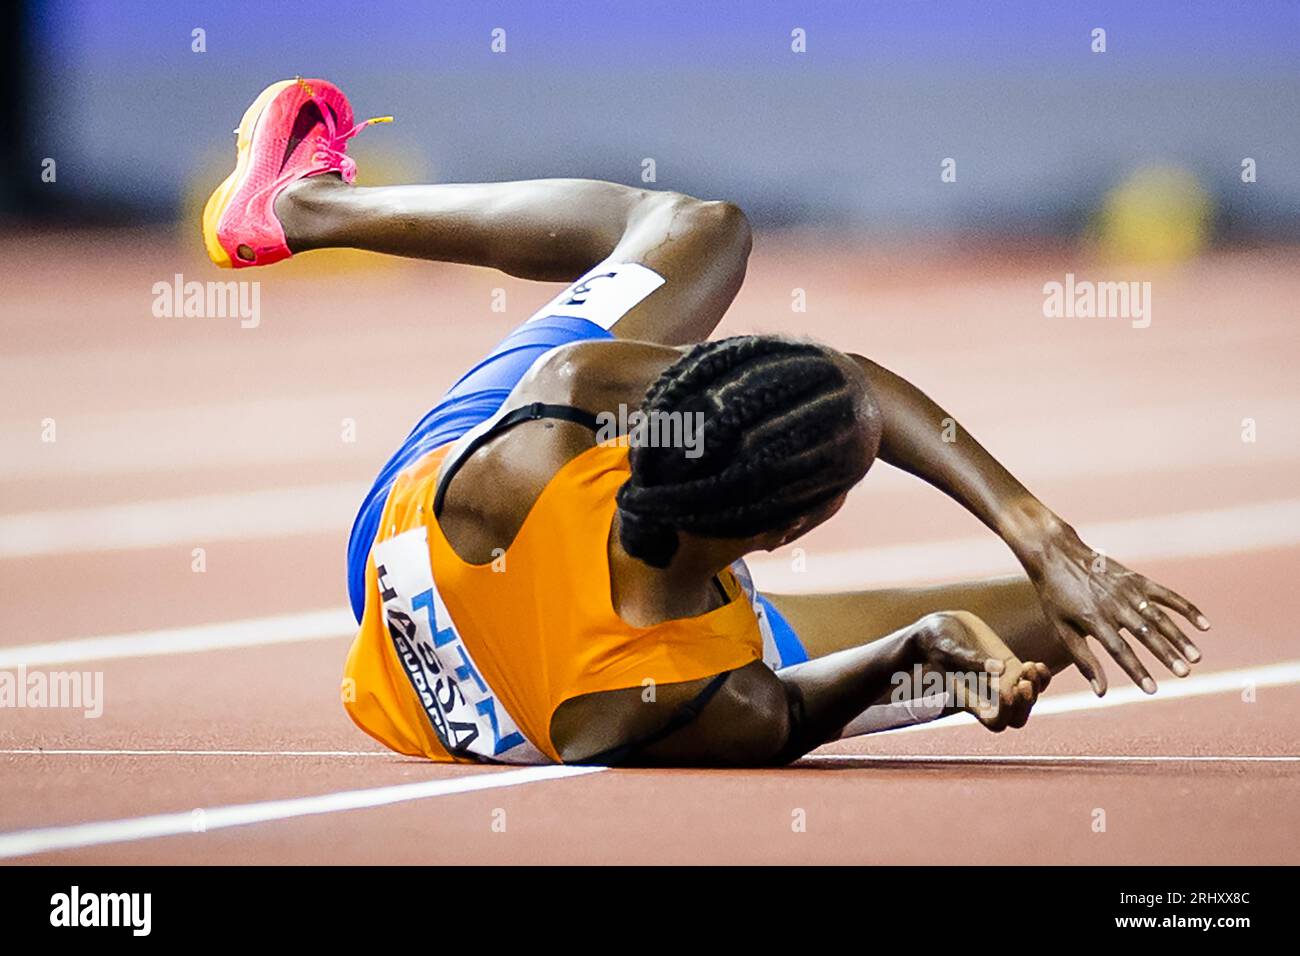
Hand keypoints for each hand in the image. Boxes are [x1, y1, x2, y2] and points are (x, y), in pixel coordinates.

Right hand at [913, 610, 1051, 731]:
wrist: (940, 627)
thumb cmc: (934, 639)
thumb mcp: (946, 647)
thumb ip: (968, 659)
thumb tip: (999, 669)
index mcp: (971, 698)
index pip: (995, 721)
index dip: (1006, 712)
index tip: (1006, 690)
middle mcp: (989, 695)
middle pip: (1017, 717)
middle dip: (1025, 703)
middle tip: (1023, 682)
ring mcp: (1003, 681)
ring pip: (1029, 699)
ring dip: (1036, 687)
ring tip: (1030, 666)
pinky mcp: (1012, 667)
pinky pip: (1035, 680)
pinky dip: (1042, 676)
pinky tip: (1036, 665)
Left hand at [1020, 522, 1210, 694]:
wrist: (1056, 554)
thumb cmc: (1056, 597)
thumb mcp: (1061, 629)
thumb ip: (1083, 659)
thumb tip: (1101, 692)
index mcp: (1093, 619)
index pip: (1120, 650)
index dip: (1137, 671)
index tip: (1153, 690)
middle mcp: (1114, 605)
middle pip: (1145, 634)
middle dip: (1166, 655)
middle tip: (1184, 674)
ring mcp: (1128, 590)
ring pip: (1159, 616)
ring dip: (1179, 637)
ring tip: (1196, 657)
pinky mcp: (1136, 579)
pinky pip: (1166, 595)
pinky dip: (1186, 608)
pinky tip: (1204, 625)